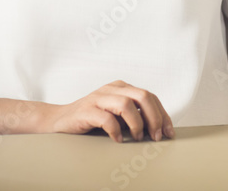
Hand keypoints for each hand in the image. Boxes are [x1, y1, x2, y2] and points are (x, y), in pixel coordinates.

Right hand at [46, 80, 175, 142]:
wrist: (59, 120)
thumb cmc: (92, 119)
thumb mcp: (116, 114)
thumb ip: (134, 115)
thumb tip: (159, 129)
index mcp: (122, 87)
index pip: (150, 96)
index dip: (162, 114)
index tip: (169, 132)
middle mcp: (112, 89)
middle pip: (142, 96)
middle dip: (154, 118)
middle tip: (156, 136)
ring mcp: (98, 98)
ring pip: (126, 104)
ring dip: (136, 124)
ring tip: (137, 138)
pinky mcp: (86, 110)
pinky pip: (106, 118)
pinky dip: (116, 130)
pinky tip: (118, 139)